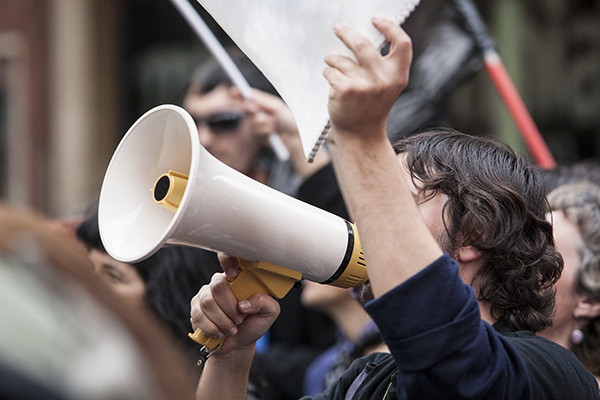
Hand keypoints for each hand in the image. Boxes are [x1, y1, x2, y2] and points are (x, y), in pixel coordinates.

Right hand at [189, 255, 279, 355]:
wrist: (238, 344)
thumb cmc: (253, 324)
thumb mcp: (268, 313)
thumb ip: (264, 302)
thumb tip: (245, 303)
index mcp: (238, 278)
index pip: (228, 258)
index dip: (228, 261)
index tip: (234, 274)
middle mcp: (220, 283)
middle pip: (218, 285)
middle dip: (229, 307)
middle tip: (239, 319)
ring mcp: (205, 295)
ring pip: (207, 302)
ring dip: (222, 321)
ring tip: (231, 328)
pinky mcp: (195, 308)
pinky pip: (198, 315)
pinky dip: (211, 328)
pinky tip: (220, 332)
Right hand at [245, 89, 298, 140]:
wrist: (295, 138)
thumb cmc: (289, 121)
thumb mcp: (277, 107)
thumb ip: (263, 101)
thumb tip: (249, 93)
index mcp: (264, 105)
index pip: (249, 99)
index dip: (240, 95)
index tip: (234, 91)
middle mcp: (259, 114)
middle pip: (247, 110)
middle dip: (252, 109)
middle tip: (254, 109)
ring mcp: (258, 126)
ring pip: (252, 122)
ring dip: (263, 123)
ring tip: (274, 125)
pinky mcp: (259, 137)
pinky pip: (257, 132)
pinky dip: (266, 131)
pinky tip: (273, 133)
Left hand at [323, 16, 411, 141]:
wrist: (361, 134)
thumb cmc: (371, 107)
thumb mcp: (386, 85)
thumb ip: (383, 65)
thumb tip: (363, 36)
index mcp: (398, 75)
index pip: (402, 43)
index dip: (390, 27)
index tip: (376, 19)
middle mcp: (384, 79)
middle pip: (363, 43)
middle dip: (346, 33)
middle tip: (338, 28)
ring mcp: (364, 85)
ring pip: (341, 59)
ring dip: (333, 60)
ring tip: (333, 66)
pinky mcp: (346, 90)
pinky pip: (331, 71)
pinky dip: (329, 73)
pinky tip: (333, 84)